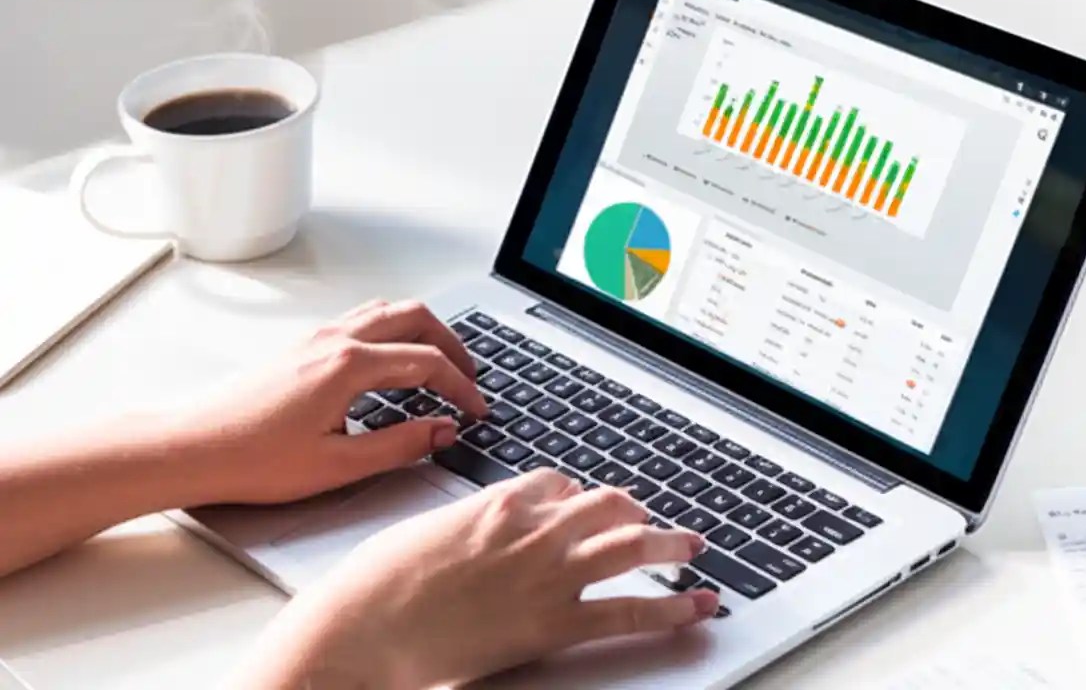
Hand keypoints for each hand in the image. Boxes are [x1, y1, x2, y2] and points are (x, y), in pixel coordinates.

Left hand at [182, 299, 487, 505]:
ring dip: (422, 332)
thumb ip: (400, 446)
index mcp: (349, 366)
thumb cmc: (250, 458)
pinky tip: (391, 366)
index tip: (476, 410)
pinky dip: (393, 333)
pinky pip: (362, 322)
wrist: (189, 447)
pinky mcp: (302, 348)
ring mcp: (316, 339)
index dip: (462, 386)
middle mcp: (335, 341)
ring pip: (387, 311)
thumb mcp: (338, 465)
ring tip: (439, 365)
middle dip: (452, 345)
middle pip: (414, 317)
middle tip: (470, 378)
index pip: (428, 362)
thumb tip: (442, 431)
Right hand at [238, 471, 719, 688]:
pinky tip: (696, 607)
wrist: (364, 626)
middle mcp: (535, 530)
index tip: (584, 507)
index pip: (559, 484)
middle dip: (635, 510)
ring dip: (671, 545)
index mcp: (500, 502)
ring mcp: (550, 575)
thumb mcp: (425, 531)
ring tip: (693, 547)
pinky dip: (672, 609)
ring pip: (632, 546)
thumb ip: (469, 525)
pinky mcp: (554, 623)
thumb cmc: (378, 582)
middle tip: (651, 519)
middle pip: (608, 505)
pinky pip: (630, 611)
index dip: (577, 496)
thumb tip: (481, 532)